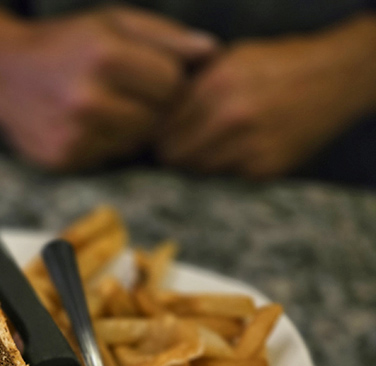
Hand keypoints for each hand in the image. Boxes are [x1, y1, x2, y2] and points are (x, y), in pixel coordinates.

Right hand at [0, 6, 217, 169]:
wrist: (0, 72)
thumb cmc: (66, 43)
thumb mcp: (113, 23)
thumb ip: (165, 37)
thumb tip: (212, 52)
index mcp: (105, 54)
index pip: (173, 82)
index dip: (169, 78)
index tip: (152, 73)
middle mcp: (88, 98)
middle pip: (158, 117)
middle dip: (153, 106)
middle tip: (129, 93)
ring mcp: (73, 135)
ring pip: (137, 142)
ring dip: (133, 129)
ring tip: (109, 108)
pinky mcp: (63, 161)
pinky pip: (110, 159)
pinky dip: (108, 146)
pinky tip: (89, 126)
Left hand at [156, 14, 375, 178]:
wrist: (336, 79)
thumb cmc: (280, 66)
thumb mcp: (232, 60)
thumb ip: (194, 88)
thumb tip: (158, 117)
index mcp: (216, 85)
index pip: (164, 128)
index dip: (161, 135)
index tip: (164, 138)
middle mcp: (229, 117)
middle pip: (175, 156)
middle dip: (175, 154)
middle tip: (183, 150)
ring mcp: (247, 146)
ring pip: (199, 171)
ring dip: (201, 164)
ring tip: (218, 147)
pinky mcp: (263, 169)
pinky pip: (229, 177)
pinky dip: (231, 168)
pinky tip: (245, 151)